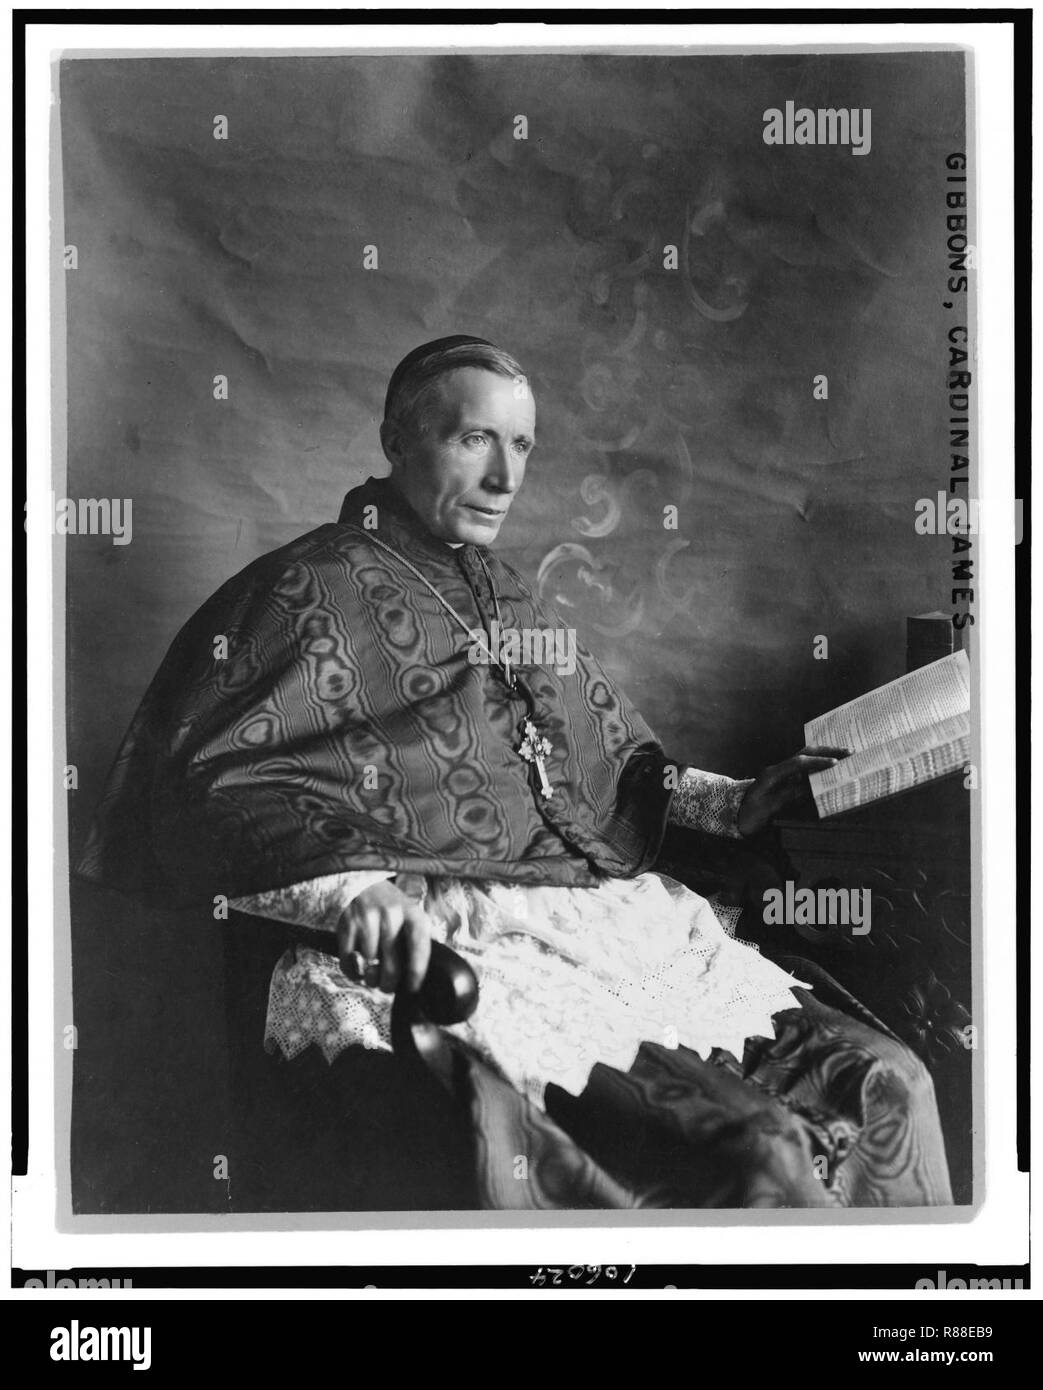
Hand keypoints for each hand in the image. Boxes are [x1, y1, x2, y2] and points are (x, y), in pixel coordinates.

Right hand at [336, 880, 432, 993]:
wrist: (363, 883)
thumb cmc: (393, 909)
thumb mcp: (413, 917)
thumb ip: (420, 942)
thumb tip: (424, 975)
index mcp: (413, 916)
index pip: (419, 952)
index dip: (416, 976)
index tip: (412, 988)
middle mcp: (391, 916)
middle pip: (391, 968)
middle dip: (389, 985)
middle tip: (387, 986)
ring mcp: (367, 920)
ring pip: (369, 967)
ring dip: (370, 977)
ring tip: (373, 973)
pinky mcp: (347, 925)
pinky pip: (348, 962)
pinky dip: (353, 972)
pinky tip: (359, 967)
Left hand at [736, 746, 850, 836]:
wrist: (734, 816)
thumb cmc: (749, 814)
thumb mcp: (767, 809)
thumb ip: (786, 797)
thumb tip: (809, 788)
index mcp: (772, 774)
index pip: (798, 762)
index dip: (818, 762)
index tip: (836, 763)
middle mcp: (777, 769)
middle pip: (804, 753)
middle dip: (827, 750)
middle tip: (849, 752)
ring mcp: (781, 773)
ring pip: (806, 757)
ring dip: (825, 754)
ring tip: (846, 755)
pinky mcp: (785, 780)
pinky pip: (804, 768)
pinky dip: (819, 766)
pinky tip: (833, 769)